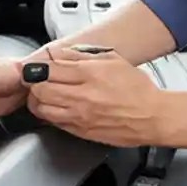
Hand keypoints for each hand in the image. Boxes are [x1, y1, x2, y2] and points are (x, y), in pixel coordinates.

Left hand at [25, 46, 166, 147]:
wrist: (152, 116)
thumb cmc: (137, 88)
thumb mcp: (112, 60)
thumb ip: (83, 55)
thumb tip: (60, 54)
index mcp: (89, 74)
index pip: (48, 69)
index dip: (37, 67)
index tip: (36, 66)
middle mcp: (81, 96)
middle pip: (39, 89)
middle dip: (34, 83)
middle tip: (37, 81)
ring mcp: (79, 116)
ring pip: (42, 108)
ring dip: (38, 100)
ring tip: (43, 95)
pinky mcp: (80, 131)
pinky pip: (54, 122)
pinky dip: (49, 114)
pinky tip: (55, 108)